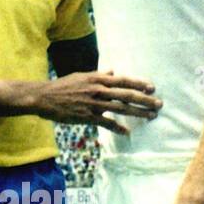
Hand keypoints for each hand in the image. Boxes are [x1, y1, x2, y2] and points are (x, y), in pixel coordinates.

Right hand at [35, 71, 161, 134]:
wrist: (44, 97)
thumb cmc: (62, 86)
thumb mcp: (81, 75)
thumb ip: (98, 75)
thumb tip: (112, 71)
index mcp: (98, 79)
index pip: (123, 80)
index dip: (139, 84)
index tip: (152, 87)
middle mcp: (98, 90)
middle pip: (127, 95)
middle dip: (145, 100)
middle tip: (159, 104)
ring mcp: (94, 104)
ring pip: (121, 108)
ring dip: (138, 113)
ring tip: (151, 116)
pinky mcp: (87, 117)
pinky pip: (106, 123)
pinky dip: (117, 127)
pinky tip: (127, 132)